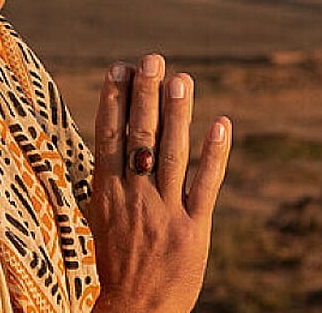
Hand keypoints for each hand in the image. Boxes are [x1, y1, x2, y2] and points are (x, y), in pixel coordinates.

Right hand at [88, 53, 231, 312]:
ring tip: (182, 79)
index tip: (120, 66)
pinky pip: (205, 186)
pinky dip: (214, 155)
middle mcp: (134, 198)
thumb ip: (110, 176)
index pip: (109, 137)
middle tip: (152, 58)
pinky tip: (221, 124)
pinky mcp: (193, 231)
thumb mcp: (100, 217)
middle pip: (140, 138)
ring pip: (172, 155)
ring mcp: (164, 213)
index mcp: (106, 194)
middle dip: (146, 96)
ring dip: (178, 115)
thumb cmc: (114, 263)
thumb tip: (114, 131)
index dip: (115, 100)